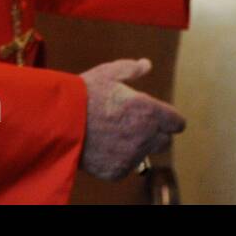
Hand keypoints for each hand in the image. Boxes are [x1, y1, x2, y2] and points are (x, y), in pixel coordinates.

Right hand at [79, 58, 185, 181]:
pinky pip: (127, 166)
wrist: (58, 122)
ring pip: (145, 154)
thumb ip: (131, 69)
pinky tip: (104, 145)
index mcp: (148, 111)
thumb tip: (146, 64)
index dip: (171, 119)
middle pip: (165, 141)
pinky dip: (120, 158)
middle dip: (156, 133)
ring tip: (115, 133)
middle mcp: (144, 136)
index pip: (177, 123)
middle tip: (137, 124)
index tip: (163, 117)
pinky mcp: (117, 171)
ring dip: (138, 145)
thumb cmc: (84, 94)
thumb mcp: (108, 73)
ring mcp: (131, 156)